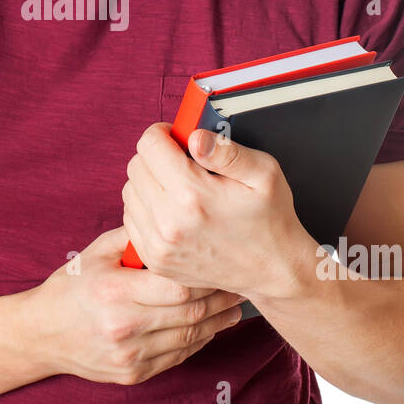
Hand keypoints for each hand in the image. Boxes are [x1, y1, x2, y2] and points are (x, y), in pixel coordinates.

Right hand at [31, 226, 243, 384]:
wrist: (42, 335)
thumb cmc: (71, 287)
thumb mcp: (96, 253)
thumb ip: (136, 238)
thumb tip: (175, 220)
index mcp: (114, 292)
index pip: (177, 285)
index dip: (206, 275)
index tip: (223, 262)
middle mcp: (123, 327)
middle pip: (190, 313)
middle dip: (220, 297)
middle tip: (240, 282)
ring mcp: (130, 355)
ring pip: (190, 338)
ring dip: (218, 321)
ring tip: (235, 305)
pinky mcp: (134, 374)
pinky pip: (179, 356)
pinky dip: (200, 340)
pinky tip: (212, 325)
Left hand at [121, 124, 313, 303]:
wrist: (273, 270)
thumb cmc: (269, 219)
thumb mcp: (264, 174)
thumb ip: (227, 151)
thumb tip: (194, 137)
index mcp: (193, 194)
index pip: (150, 145)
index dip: (163, 133)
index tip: (175, 137)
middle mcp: (169, 222)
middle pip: (136, 166)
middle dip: (156, 156)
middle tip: (180, 162)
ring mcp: (159, 245)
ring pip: (130, 192)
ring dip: (149, 182)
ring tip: (178, 187)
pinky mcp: (155, 260)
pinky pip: (131, 220)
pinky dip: (146, 209)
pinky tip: (171, 209)